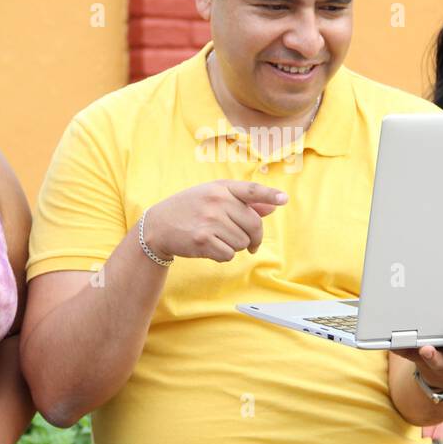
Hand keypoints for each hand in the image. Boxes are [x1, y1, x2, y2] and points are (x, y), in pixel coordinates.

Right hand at [144, 180, 287, 262]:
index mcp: (221, 188)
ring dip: (235, 246)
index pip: (251, 190)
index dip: (270, 195)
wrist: (158, 226)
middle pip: (254, 225)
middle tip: (249, 242)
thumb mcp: (214, 197)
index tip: (284, 199)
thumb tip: (272, 207)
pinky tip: (210, 247)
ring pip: (243, 242)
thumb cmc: (190, 209)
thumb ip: (244, 202)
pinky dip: (223, 255)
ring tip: (218, 239)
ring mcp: (209, 220)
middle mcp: (217, 201)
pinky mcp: (203, 240)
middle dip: (253, 237)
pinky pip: (229, 254)